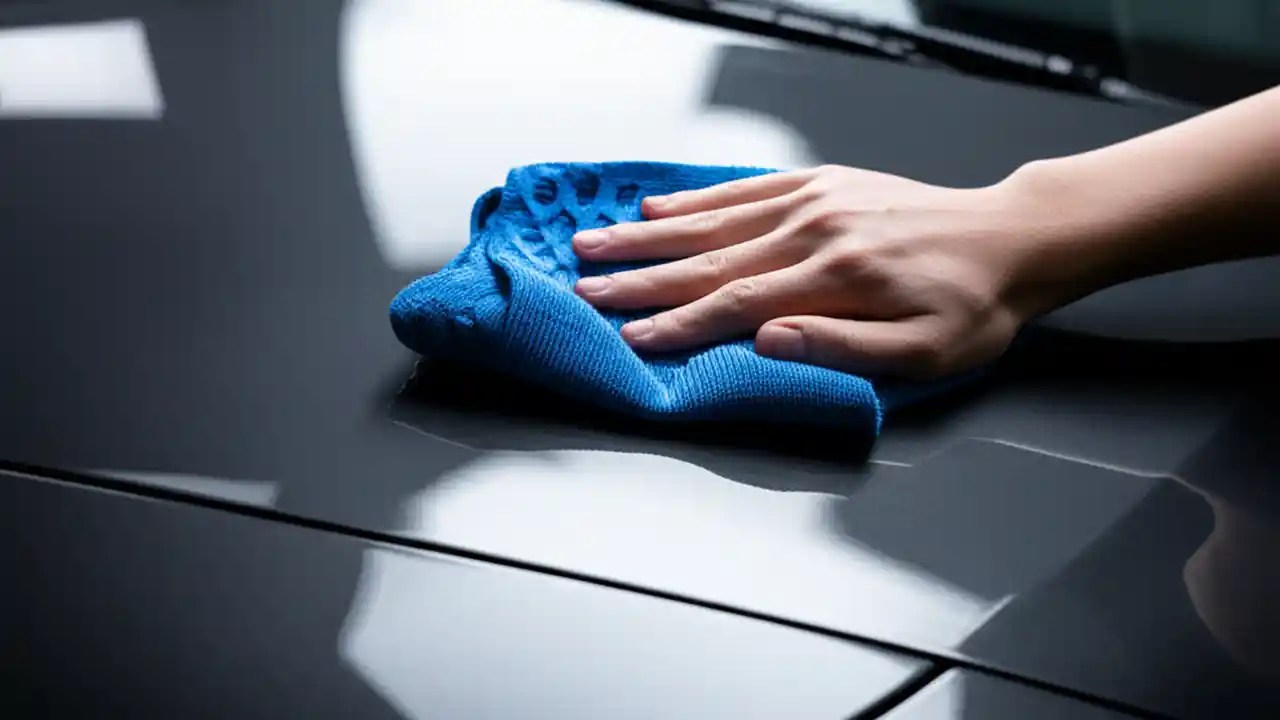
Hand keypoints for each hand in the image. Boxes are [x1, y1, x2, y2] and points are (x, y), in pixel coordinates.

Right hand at [572, 165, 1055, 378]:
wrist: (1008, 239)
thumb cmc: (970, 307)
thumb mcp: (923, 351)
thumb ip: (841, 346)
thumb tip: (767, 340)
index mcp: (834, 277)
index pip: (735, 304)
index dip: (677, 325)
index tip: (630, 337)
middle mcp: (813, 230)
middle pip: (708, 259)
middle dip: (641, 277)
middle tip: (586, 286)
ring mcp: (814, 199)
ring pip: (714, 219)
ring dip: (650, 235)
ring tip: (596, 241)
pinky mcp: (821, 181)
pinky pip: (746, 189)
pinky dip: (697, 198)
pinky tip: (658, 207)